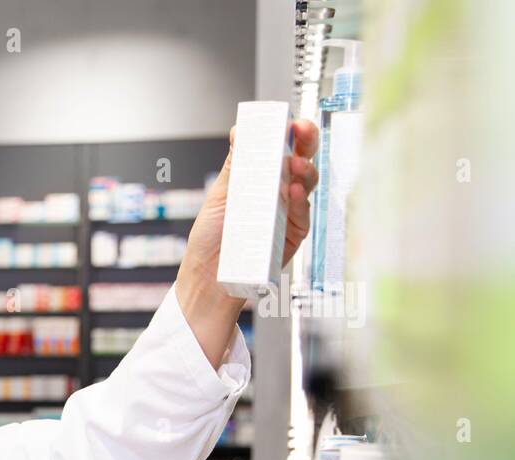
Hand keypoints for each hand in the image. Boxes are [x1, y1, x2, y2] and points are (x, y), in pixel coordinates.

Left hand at [175, 118, 319, 366]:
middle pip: (301, 156)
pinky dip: (300, 200)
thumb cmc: (211, 241)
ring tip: (293, 166)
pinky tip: (294, 191)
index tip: (286, 120)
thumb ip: (236, 165)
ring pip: (308, 181)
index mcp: (258, 176)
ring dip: (304, 169)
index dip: (287, 130)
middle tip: (300, 131)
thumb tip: (241, 131)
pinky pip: (303, 212)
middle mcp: (278, 190)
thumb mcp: (220, 197)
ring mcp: (289, 209)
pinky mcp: (294, 232)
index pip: (279, 145)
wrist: (209, 279)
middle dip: (305, 140)